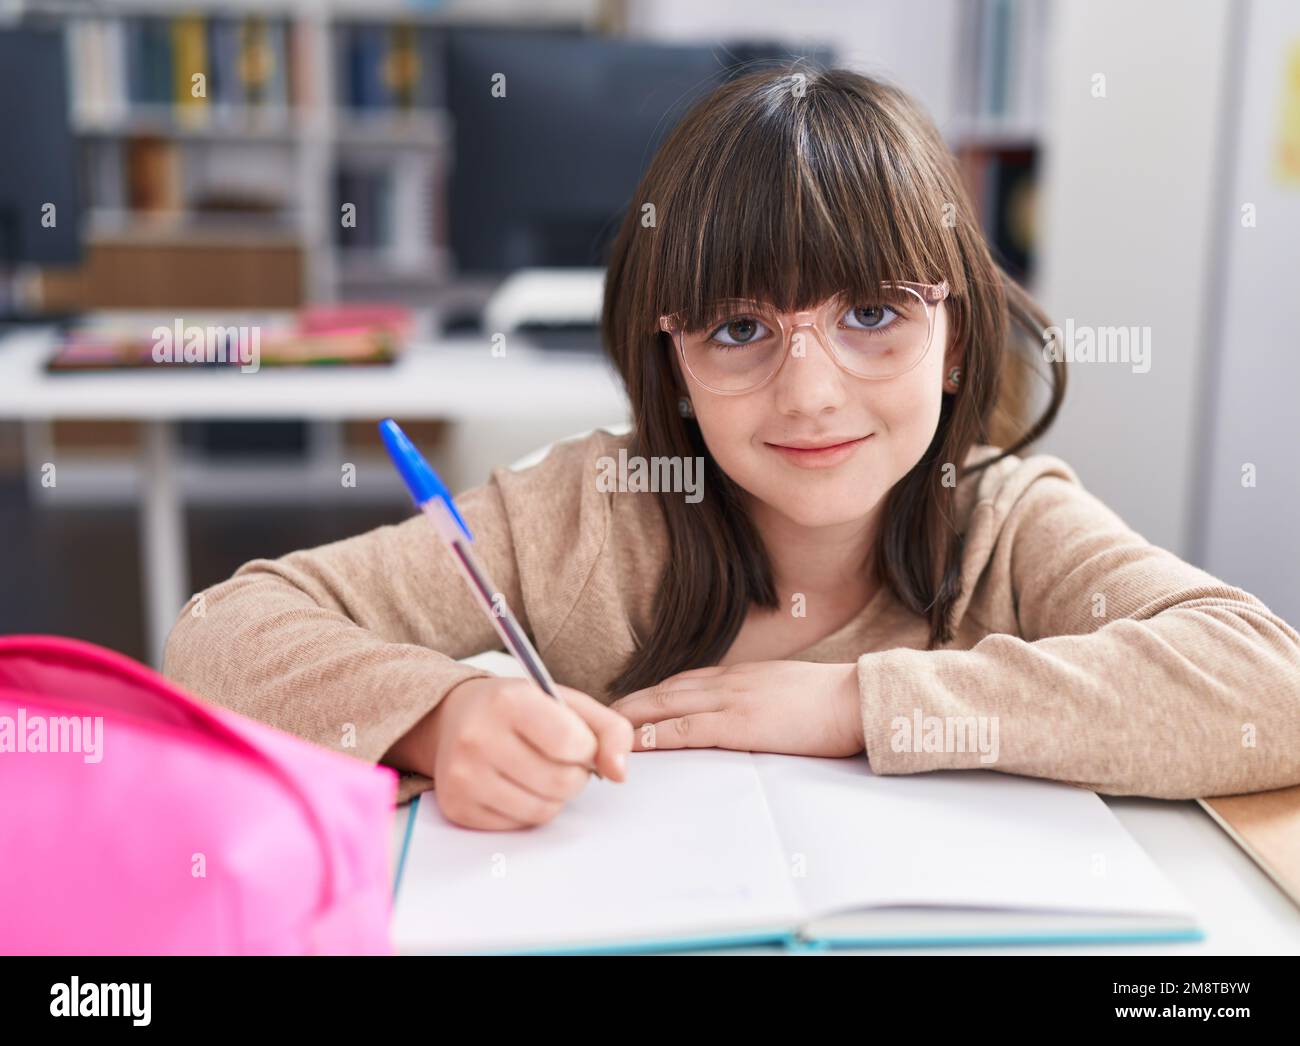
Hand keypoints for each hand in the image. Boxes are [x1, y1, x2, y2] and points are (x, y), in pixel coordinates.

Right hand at [424, 676, 632, 830]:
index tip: (578, 743)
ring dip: (555, 797)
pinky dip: (529, 809)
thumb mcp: (565, 702)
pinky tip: (516, 785)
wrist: (452, 719)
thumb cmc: (517, 709)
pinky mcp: (457, 807)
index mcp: (509, 700)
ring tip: (539, 771)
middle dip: (574, 775)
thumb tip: (619, 772)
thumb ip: (608, 729)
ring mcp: (463, 775)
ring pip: (543, 810)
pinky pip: (519, 824)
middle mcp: (478, 736)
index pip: (571, 743)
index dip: (587, 749)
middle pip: (562, 783)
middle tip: (559, 760)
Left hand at [610, 661, 863, 757]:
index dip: (652, 693)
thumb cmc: (832, 702)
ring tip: (604, 730)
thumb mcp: (786, 692)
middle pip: (666, 690)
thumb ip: (759, 699)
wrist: (859, 699)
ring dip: (632, 718)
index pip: (684, 681)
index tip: (629, 703)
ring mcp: (732, 701)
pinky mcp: (740, 724)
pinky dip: (656, 735)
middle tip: (598, 716)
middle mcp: (729, 682)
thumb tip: (745, 716)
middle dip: (630, 703)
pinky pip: (687, 729)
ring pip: (667, 706)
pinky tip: (636, 742)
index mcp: (742, 675)